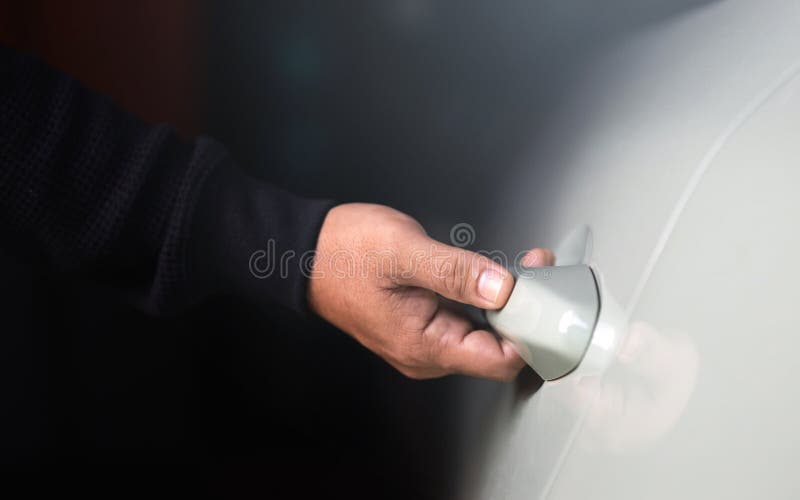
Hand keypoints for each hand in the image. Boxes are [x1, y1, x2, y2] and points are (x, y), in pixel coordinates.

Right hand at [307, 203, 553, 380]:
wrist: (303, 252)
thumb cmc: (343, 253)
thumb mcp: (403, 252)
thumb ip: (456, 272)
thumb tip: (503, 288)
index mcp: (423, 345)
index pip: (499, 361)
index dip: (530, 330)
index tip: (545, 295)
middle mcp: (427, 353)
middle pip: (496, 349)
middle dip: (524, 310)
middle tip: (536, 267)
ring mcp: (423, 341)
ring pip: (483, 334)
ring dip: (507, 302)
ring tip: (521, 266)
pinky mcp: (421, 324)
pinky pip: (466, 321)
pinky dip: (486, 299)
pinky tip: (492, 275)